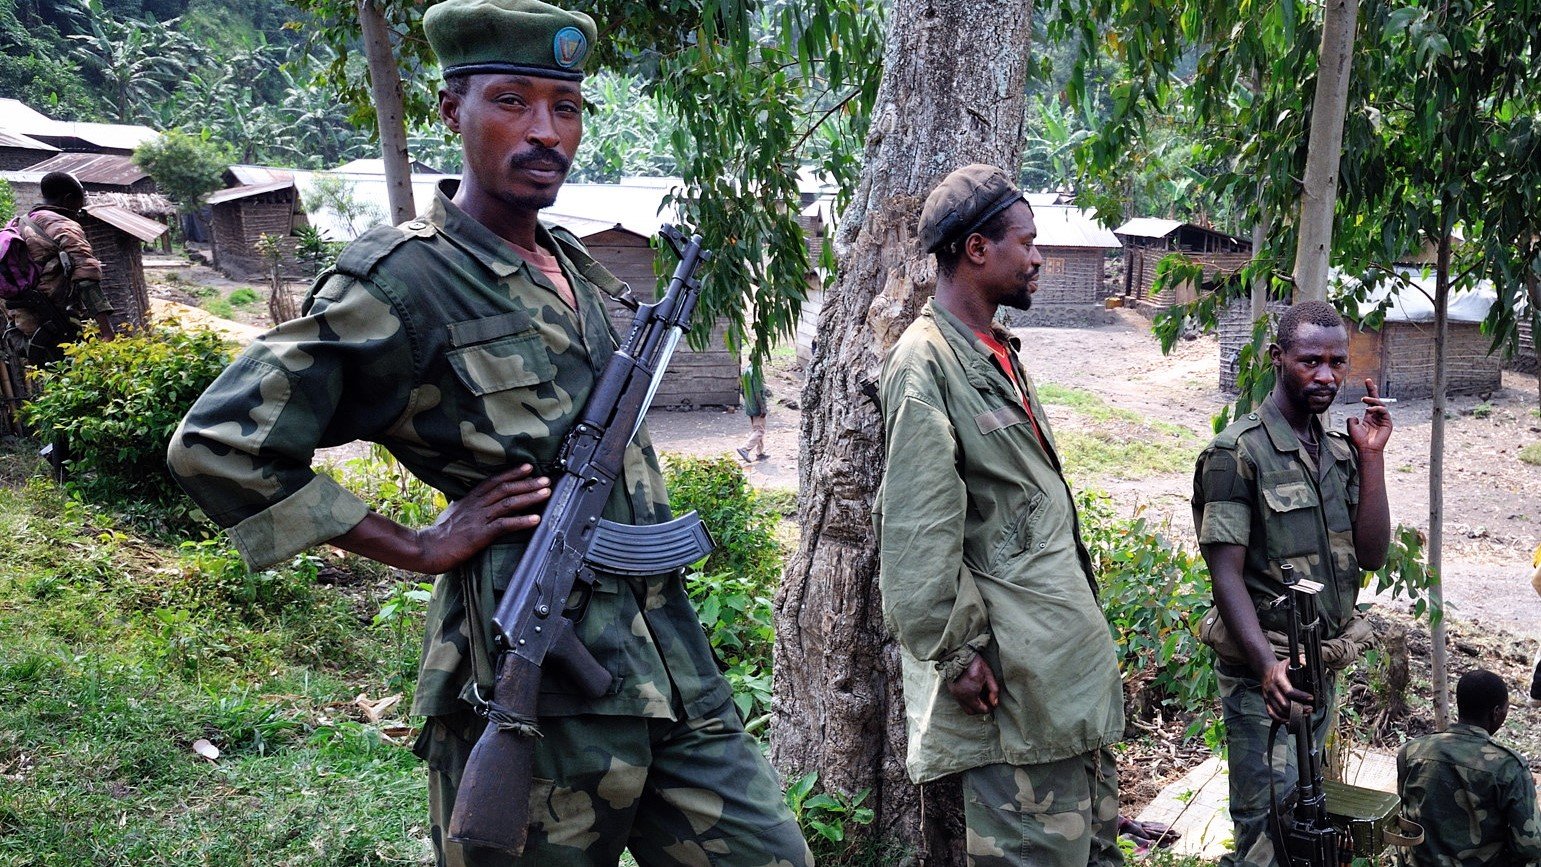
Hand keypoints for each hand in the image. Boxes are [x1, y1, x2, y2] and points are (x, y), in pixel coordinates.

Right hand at [410, 464, 551, 573]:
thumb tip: (470, 501)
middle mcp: (476, 505)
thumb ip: (464, 506)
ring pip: (508, 503)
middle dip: (527, 483)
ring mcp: (479, 519)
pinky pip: (504, 525)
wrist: (426, 548)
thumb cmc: (438, 534)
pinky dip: (521, 521)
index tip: (528, 467)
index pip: (493, 481)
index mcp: (469, 500)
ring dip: (529, 497)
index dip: (512, 473)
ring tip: (546, 493)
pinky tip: (536, 519)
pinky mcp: (480, 534)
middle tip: (546, 479)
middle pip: (505, 489)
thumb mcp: (452, 513)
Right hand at [947, 654, 999, 714]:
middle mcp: (961, 696)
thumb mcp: (988, 674)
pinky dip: (967, 700)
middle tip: (986, 702)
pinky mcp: (951, 690)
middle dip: (980, 709)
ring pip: (965, 707)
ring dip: (973, 705)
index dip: (989, 708)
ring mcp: (954, 694)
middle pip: (972, 712)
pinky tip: (972, 692)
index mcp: (971, 693)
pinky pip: (960, 701)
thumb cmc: (974, 662)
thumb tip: (995, 703)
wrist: (958, 653)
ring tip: (980, 696)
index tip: (993, 703)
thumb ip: (994, 690)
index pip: (982, 710)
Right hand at [1261, 658, 1313, 721]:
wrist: (1265, 670)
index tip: (1311, 698)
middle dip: (1299, 708)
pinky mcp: (1266, 701)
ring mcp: (1268, 696)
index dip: (1301, 696)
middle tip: (1309, 709)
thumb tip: (1306, 663)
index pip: (1289, 691)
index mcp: (1278, 678)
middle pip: (1284, 704)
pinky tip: (1289, 719)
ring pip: (1279, 711)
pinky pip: (1271, 713)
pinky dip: (1280, 719)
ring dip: (1292, 715)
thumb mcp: (1290, 661)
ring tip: (1303, 713)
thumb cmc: (1280, 668)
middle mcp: (1272, 688)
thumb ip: (1300, 660)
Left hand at [1347, 379, 1392, 453]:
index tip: (1367, 381)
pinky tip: (1369, 410)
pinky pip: (1384, 411)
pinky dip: (1376, 409)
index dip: (1370, 391)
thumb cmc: (1359, 440)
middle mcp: (1377, 416)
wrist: (1366, 449)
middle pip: (1377, 399)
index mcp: (1369, 416)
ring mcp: (1383, 419)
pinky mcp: (1388, 422)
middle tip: (1368, 381)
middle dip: (1372, 389)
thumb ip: (1352, 419)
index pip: (1370, 401)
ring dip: (1372, 400)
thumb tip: (1354, 416)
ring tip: (1363, 400)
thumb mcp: (1352, 427)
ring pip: (1380, 404)